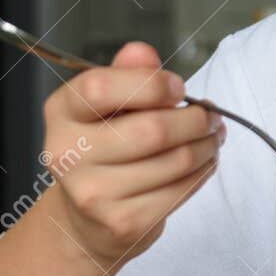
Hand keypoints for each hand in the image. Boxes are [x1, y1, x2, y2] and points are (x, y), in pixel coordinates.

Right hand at [42, 42, 224, 265]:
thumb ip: (126, 75)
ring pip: (174, 162)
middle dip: (196, 120)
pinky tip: (205, 162)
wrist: (87, 221)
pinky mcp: (121, 223)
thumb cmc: (104, 151)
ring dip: (207, 146)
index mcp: (61, 113)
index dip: (152, 84)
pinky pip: (180, 191)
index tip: (178, 88)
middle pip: (152, 130)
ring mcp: (92, 194)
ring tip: (213, 137)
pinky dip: (203, 173)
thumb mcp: (108, 106)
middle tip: (211, 116)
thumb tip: (141, 52)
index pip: (101, 88)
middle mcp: (67, 154)